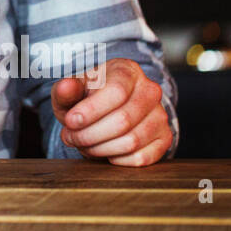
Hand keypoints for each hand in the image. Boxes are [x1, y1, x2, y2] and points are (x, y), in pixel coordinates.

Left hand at [51, 58, 171, 166]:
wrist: (106, 110)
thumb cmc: (87, 98)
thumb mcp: (71, 92)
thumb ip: (66, 90)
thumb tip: (66, 86)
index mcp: (127, 70)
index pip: (116, 91)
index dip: (91, 110)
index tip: (70, 121)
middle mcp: (150, 90)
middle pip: (123, 120)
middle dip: (89, 134)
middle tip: (70, 137)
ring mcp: (160, 115)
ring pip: (131, 142)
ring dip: (100, 148)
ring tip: (83, 144)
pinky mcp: (165, 138)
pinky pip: (142, 158)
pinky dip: (117, 159)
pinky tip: (104, 151)